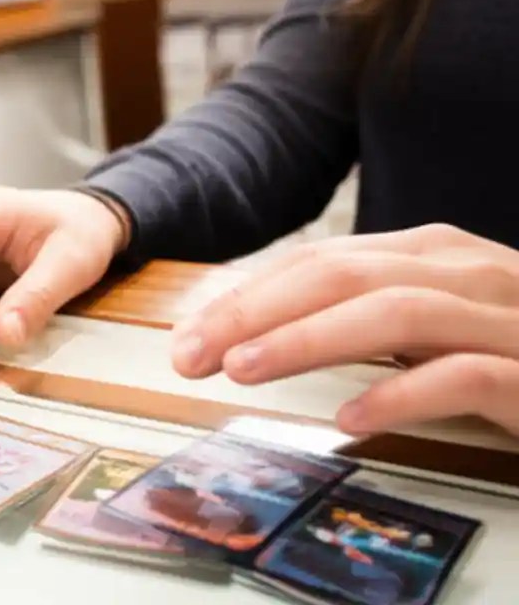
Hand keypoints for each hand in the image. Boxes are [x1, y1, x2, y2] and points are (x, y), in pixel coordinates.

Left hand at [171, 224, 518, 435]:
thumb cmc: (516, 352)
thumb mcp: (431, 323)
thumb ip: (362, 314)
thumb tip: (256, 328)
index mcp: (435, 254)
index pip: (322, 261)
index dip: (247, 293)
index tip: (187, 333)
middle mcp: (471, 273)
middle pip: (344, 274)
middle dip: (256, 311)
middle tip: (190, 353)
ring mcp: (511, 319)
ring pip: (397, 313)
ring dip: (309, 340)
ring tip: (244, 371)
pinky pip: (467, 375)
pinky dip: (403, 392)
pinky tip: (352, 418)